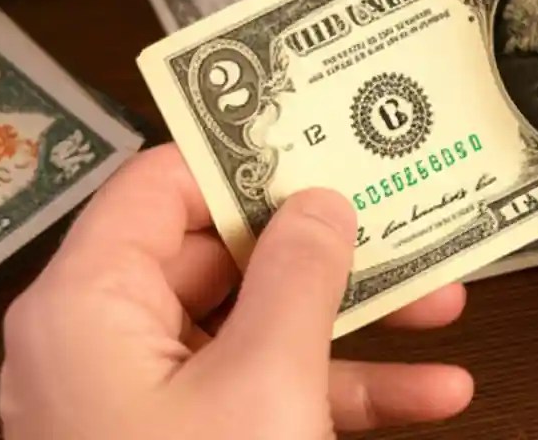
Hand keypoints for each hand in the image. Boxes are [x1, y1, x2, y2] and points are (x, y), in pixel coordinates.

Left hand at [0, 144, 472, 438]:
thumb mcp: (265, 382)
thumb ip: (298, 274)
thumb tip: (319, 201)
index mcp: (90, 302)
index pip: (161, 185)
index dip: (244, 156)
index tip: (326, 136)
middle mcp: (107, 341)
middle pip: (224, 257)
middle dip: (329, 249)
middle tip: (402, 218)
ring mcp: (148, 401)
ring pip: (259, 329)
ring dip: (357, 323)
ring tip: (447, 309)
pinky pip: (268, 394)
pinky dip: (344, 390)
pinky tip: (432, 395)